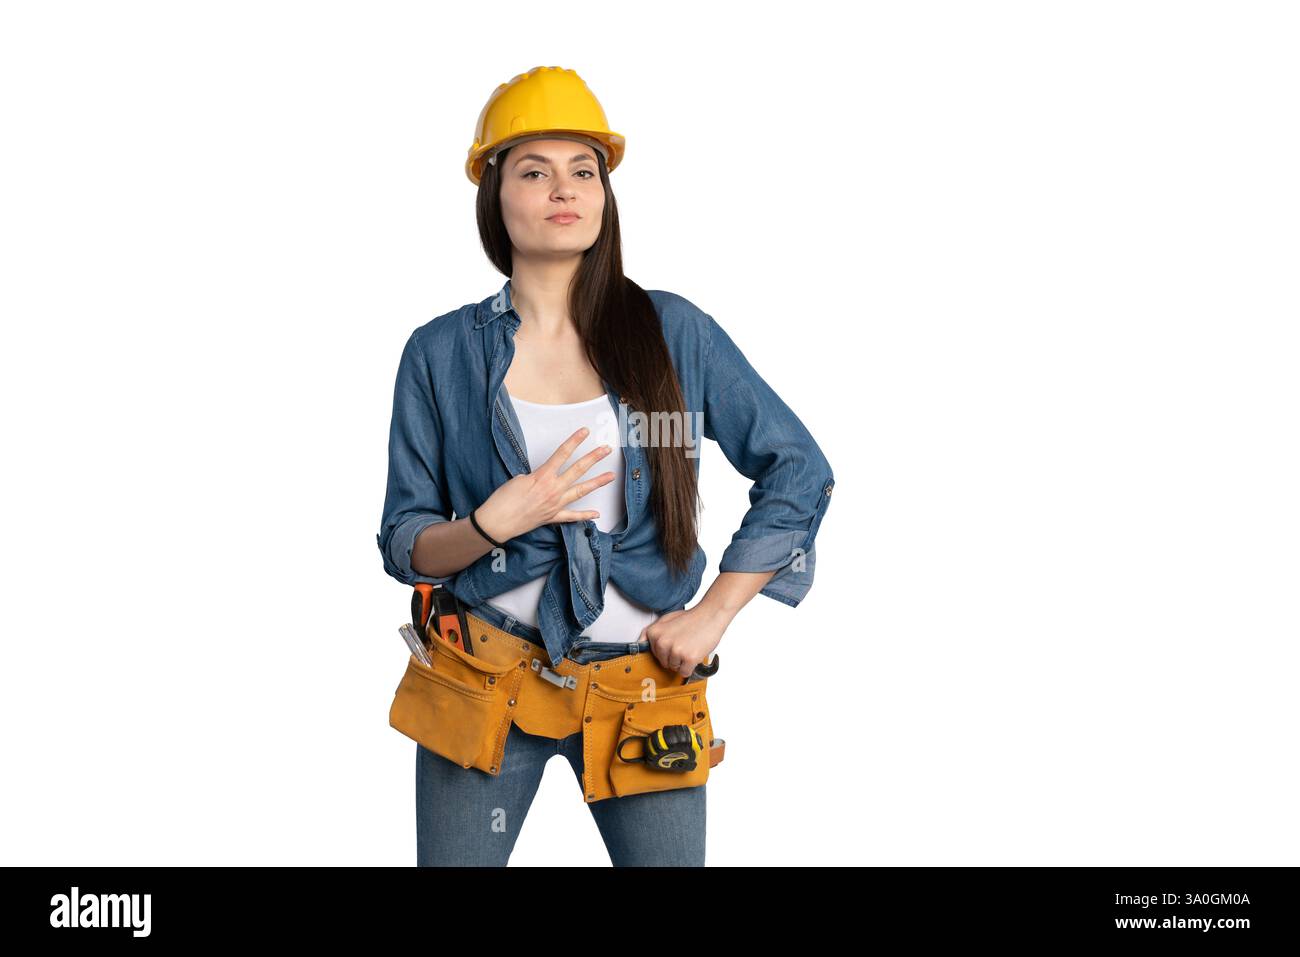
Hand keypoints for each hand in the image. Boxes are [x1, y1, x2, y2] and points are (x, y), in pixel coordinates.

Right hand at [474, 427, 615, 540]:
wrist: (498, 522)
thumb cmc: (503, 499)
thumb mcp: (518, 479)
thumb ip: (535, 476)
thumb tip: (544, 479)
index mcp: (543, 476)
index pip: (562, 454)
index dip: (574, 441)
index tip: (585, 432)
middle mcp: (553, 489)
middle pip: (578, 470)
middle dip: (593, 458)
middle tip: (606, 450)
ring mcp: (555, 504)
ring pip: (581, 491)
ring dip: (597, 483)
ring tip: (611, 476)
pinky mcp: (552, 517)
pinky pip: (572, 517)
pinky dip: (584, 515)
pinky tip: (596, 514)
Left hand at [638, 605, 729, 678]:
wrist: (711, 614)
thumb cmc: (691, 618)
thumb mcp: (666, 619)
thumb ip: (651, 632)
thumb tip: (639, 644)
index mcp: (654, 633)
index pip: (654, 654)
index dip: (666, 651)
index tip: (674, 644)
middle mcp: (662, 642)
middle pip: (664, 663)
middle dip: (674, 657)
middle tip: (685, 643)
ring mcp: (675, 651)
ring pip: (674, 668)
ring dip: (683, 661)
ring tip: (690, 646)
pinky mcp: (688, 658)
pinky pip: (684, 672)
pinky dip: (690, 667)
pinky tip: (694, 653)